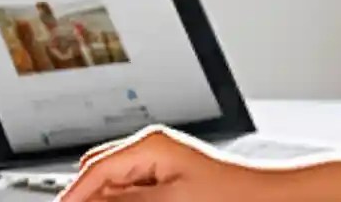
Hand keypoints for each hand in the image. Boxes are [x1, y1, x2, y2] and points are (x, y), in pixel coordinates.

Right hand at [58, 124, 340, 201]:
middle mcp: (151, 147)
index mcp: (148, 144)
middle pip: (96, 175)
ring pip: (112, 185)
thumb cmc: (230, 195)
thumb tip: (85, 201)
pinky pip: (131, 190)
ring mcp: (159, 163)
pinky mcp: (167, 178)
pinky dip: (123, 200)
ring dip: (104, 198)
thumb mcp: (166, 201)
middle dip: (85, 197)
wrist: (268, 197)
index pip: (92, 172)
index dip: (72, 198)